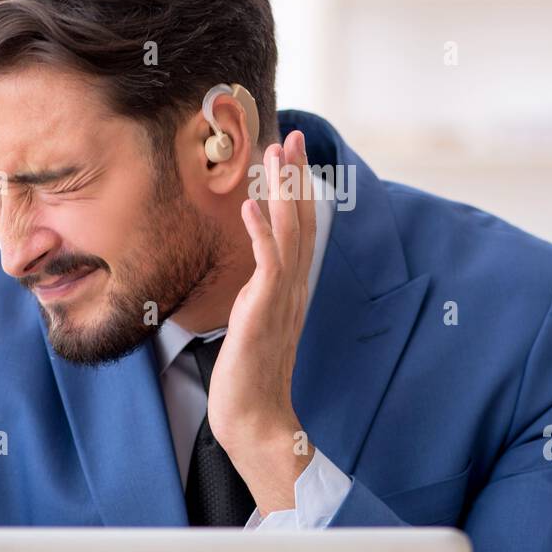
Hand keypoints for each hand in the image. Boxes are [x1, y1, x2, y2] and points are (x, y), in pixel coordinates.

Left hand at [206, 129, 316, 511]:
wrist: (254, 415)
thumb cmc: (249, 375)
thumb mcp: (254, 322)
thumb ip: (258, 294)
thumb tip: (252, 278)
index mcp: (291, 286)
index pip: (300, 227)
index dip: (298, 189)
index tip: (292, 155)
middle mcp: (293, 285)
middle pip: (302, 219)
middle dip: (297, 176)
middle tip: (293, 136)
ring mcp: (282, 296)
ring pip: (289, 232)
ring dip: (284, 190)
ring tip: (276, 153)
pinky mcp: (265, 309)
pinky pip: (267, 263)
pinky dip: (261, 231)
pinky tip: (252, 204)